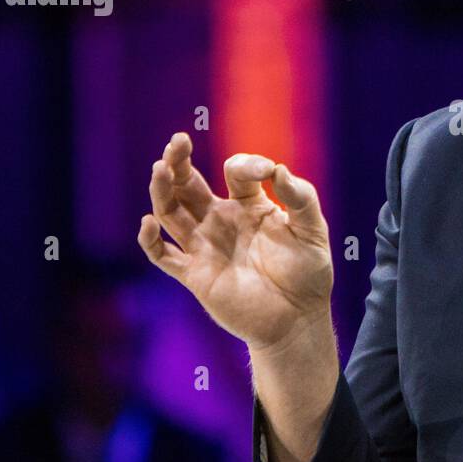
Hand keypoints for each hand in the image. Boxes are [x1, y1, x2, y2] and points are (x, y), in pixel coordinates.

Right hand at [138, 132, 333, 352]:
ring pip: (171, 212)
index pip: (236, 171)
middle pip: (190, 184)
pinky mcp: (196, 274)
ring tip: (160, 167)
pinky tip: (149, 222)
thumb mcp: (313, 229)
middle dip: (180, 161)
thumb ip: (301, 197)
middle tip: (177, 142)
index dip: (248, 165)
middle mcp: (222, 220)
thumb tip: (278, 169)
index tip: (267, 172)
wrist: (298, 319)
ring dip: (162, 189)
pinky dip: (151, 240)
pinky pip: (163, 255)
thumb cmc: (308, 273)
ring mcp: (206, 246)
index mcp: (250, 204)